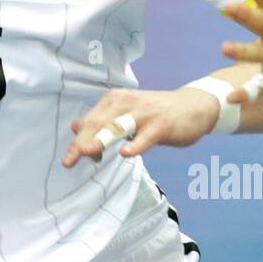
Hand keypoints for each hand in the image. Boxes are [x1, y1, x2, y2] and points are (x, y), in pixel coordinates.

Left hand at [62, 86, 219, 167]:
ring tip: (89, 152)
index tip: (68, 159)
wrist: (193, 106)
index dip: (78, 140)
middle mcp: (126, 103)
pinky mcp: (161, 125)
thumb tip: (75, 126)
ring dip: (102, 138)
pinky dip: (136, 144)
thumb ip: (102, 120)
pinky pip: (146, 136)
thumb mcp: (125, 113)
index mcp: (115, 100)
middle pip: (100, 124)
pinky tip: (126, 153)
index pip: (91, 121)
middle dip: (83, 142)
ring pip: (119, 127)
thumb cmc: (155, 113)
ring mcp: (144, 113)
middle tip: (69, 161)